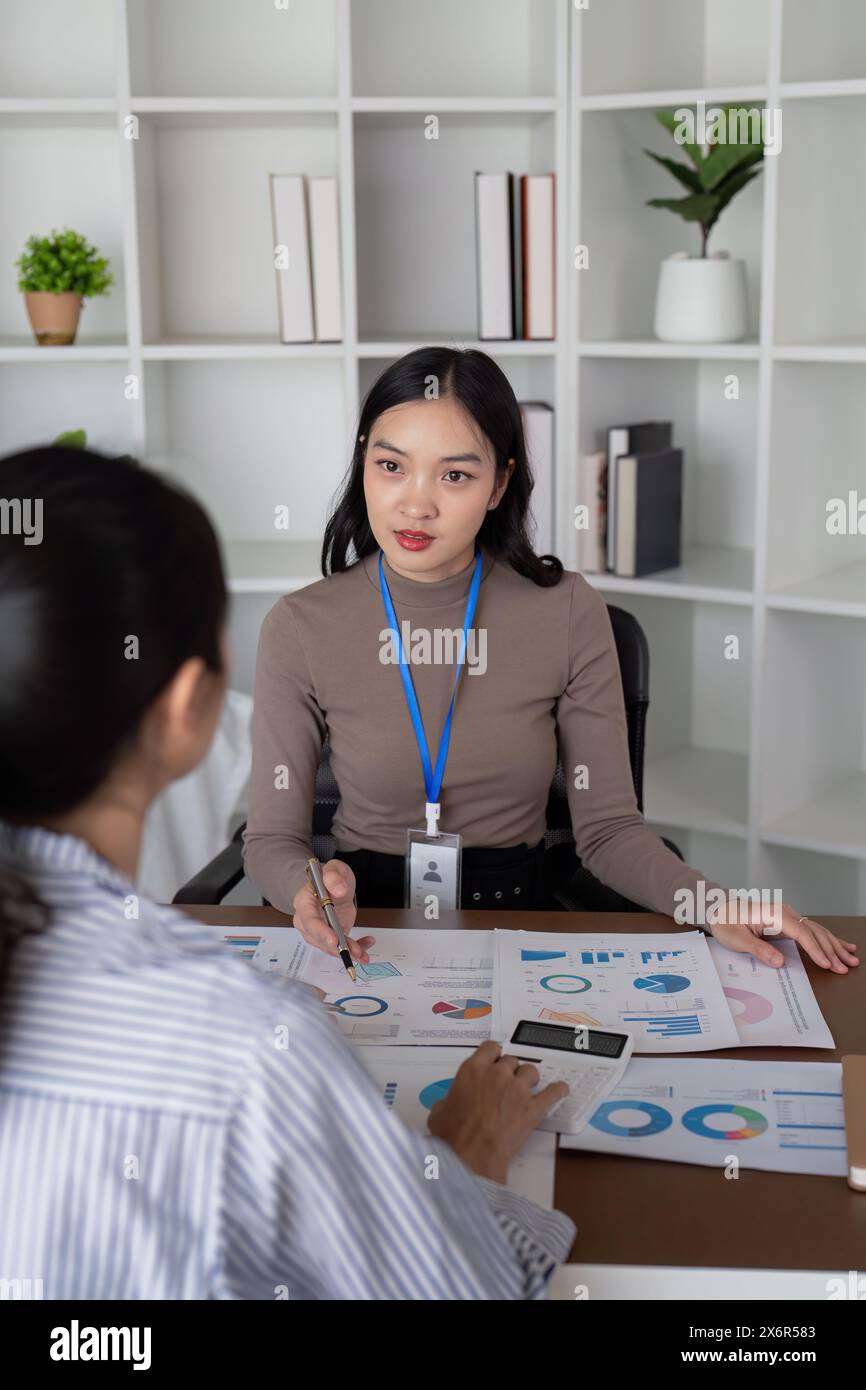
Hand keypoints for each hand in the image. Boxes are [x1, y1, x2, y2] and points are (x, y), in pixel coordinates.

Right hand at [290, 858, 374, 964]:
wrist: (336, 886)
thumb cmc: (331, 878)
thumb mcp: (335, 869)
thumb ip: (334, 876)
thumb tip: (338, 890)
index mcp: (303, 902)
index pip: (309, 920)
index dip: (321, 931)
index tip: (334, 939)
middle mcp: (306, 920)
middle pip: (317, 938)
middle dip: (336, 947)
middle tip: (354, 951)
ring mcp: (317, 931)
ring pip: (329, 947)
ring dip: (347, 951)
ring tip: (362, 953)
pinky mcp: (330, 937)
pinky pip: (340, 947)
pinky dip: (354, 950)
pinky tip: (364, 950)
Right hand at [427, 1040, 568, 1183]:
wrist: (471, 1156)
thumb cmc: (454, 1136)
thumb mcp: (439, 1113)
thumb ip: (447, 1101)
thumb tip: (448, 1106)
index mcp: (473, 1070)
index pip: (490, 1048)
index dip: (494, 1055)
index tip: (495, 1060)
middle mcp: (497, 1074)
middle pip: (511, 1060)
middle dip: (509, 1070)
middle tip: (506, 1082)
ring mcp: (518, 1090)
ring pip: (530, 1071)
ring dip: (528, 1078)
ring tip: (526, 1088)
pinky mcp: (533, 1108)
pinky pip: (552, 1093)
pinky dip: (558, 1090)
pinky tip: (560, 1090)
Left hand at [707, 898, 858, 972]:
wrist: (719, 909)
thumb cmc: (726, 922)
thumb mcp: (736, 938)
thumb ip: (758, 949)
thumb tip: (779, 962)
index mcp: (774, 914)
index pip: (801, 933)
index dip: (816, 949)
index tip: (827, 964)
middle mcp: (785, 912)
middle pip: (814, 931)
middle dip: (832, 950)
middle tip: (845, 967)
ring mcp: (788, 916)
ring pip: (817, 930)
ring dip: (835, 945)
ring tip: (851, 958)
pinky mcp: (788, 922)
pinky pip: (812, 930)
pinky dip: (828, 939)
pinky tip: (841, 945)